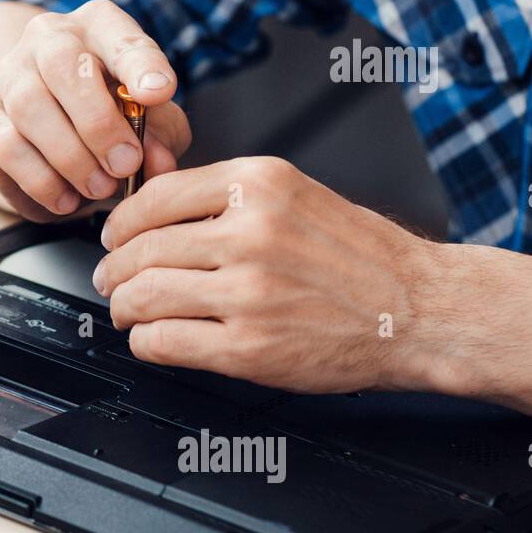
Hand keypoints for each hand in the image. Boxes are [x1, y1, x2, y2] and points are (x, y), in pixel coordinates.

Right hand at [0, 0, 190, 221]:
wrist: (57, 140)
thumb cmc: (115, 120)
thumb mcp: (154, 123)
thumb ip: (163, 137)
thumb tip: (156, 160)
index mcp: (96, 26)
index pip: (116, 32)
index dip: (139, 62)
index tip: (159, 92)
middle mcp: (46, 40)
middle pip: (61, 62)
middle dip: (97, 120)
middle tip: (126, 164)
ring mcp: (9, 78)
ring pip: (28, 106)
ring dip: (70, 156)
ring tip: (100, 187)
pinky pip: (6, 147)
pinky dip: (41, 180)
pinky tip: (66, 199)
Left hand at [92, 156, 437, 393]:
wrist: (421, 310)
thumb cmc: (363, 258)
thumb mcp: (297, 195)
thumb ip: (229, 197)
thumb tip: (156, 209)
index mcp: (260, 186)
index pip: (156, 197)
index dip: (122, 222)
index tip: (114, 236)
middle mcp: (252, 233)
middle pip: (142, 248)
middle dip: (114, 269)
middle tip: (110, 279)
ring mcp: (249, 291)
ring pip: (145, 294)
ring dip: (123, 307)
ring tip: (126, 310)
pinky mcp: (250, 346)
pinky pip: (165, 342)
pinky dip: (145, 342)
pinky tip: (152, 339)